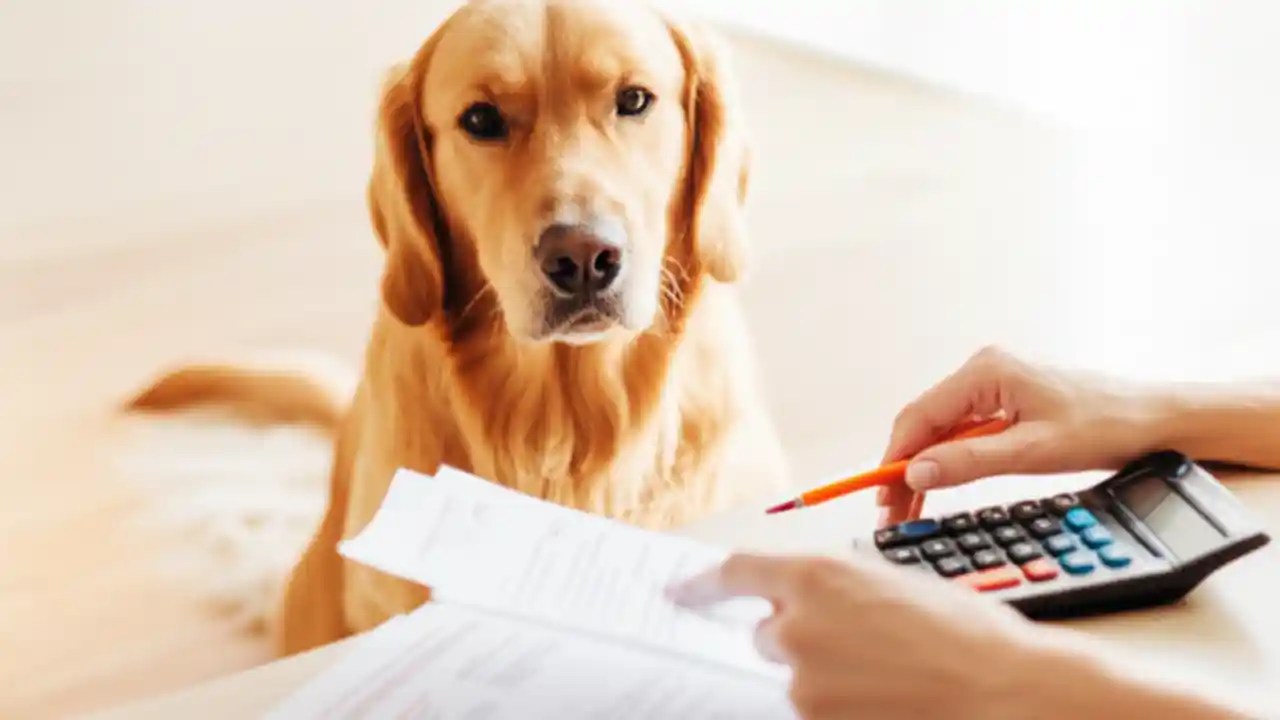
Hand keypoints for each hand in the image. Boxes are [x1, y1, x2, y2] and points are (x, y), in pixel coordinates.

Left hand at [666, 553, 1251, 719]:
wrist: (1007, 693)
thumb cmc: (965, 635)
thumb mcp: (893, 585)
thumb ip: (834, 591)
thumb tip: (802, 605)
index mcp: (817, 573)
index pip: (734, 572)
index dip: (704, 583)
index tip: (682, 592)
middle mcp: (796, 624)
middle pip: (764, 633)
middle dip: (795, 639)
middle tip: (852, 648)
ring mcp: (803, 683)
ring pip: (790, 677)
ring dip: (818, 677)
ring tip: (882, 678)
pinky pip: (810, 712)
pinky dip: (836, 707)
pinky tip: (881, 699)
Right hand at [877, 347, 1160, 526]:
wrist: (1154, 419)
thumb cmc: (1105, 426)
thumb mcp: (1033, 452)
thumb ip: (969, 462)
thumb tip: (915, 473)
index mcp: (985, 371)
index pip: (919, 416)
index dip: (894, 458)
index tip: (880, 494)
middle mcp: (983, 370)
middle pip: (924, 423)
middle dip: (904, 468)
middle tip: (892, 513)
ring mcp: (993, 384)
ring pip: (940, 430)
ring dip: (924, 468)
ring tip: (910, 508)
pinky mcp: (1004, 401)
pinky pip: (962, 431)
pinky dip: (948, 460)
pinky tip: (940, 485)